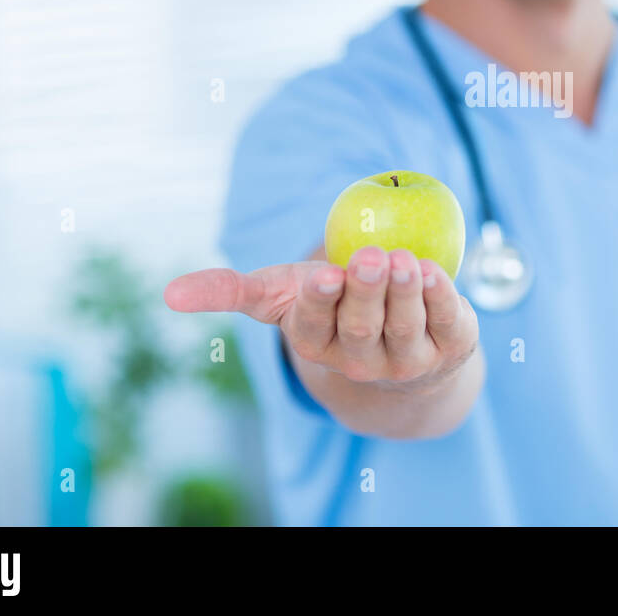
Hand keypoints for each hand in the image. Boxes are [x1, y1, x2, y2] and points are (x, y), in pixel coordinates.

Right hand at [164, 245, 479, 390]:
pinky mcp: (450, 350)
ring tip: (405, 260)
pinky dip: (442, 298)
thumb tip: (168, 293)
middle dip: (367, 291)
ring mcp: (407, 362)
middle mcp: (361, 361)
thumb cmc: (332, 305)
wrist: (401, 345)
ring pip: (405, 327)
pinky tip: (434, 272)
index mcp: (317, 344)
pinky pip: (446, 324)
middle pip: (362, 326)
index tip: (325, 274)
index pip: (314, 326)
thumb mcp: (282, 295)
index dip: (321, 301)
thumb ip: (231, 290)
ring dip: (406, 293)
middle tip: (373, 256)